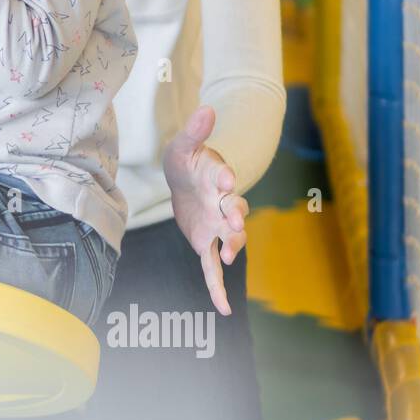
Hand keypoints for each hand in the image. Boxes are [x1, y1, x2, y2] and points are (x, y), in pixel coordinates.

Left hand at [163, 105, 249, 314]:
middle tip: (233, 219)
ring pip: (231, 237)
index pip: (223, 177)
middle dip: (235, 215)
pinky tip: (224, 310)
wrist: (185, 182)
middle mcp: (224, 203)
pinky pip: (213, 269)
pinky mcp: (208, 243)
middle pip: (234, 209)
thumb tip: (206, 108)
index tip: (222, 177)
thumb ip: (194, 132)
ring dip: (232, 244)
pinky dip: (218, 288)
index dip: (223, 178)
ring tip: (227, 254)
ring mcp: (218, 225)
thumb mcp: (183, 147)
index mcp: (217, 178)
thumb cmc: (187, 163)